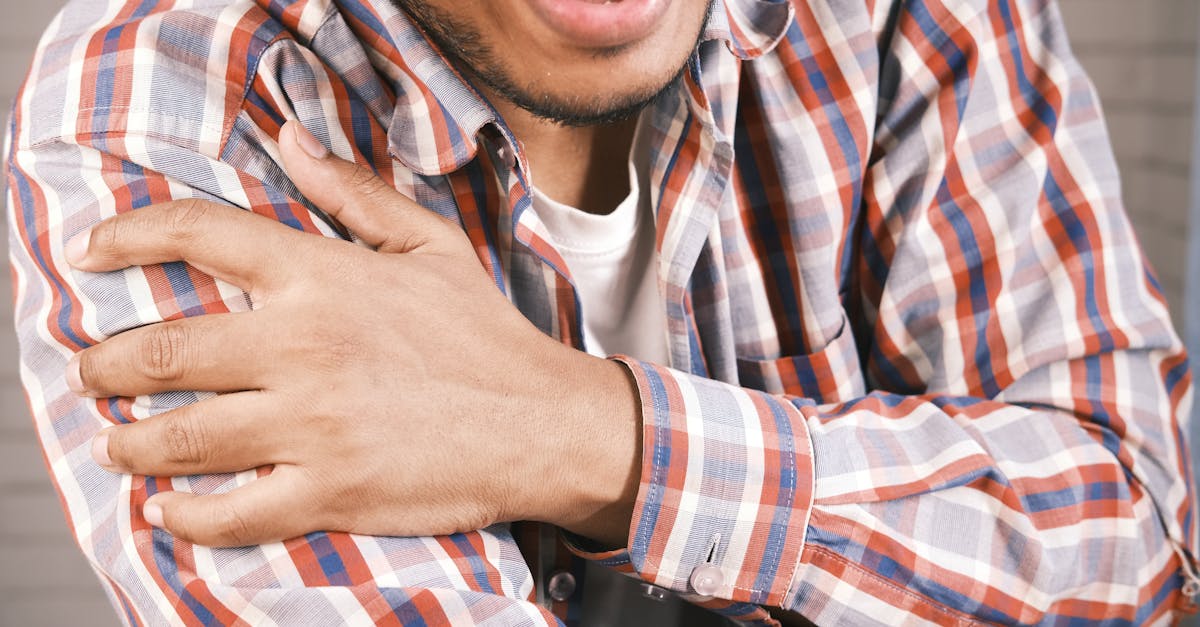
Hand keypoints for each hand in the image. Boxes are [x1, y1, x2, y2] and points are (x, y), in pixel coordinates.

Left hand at [66, 120, 640, 546]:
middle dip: (105, 365)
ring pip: (180, 435)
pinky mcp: (330, 491)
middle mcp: (306, 345)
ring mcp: (314, 424)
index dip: (129, 235)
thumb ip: (352, 193)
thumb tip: (290, 139)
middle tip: (90, 373)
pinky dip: (183, 516)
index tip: (92, 252)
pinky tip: (168, 510)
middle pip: (163, 350)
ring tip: (118, 441)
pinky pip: (229, 511)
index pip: (200, 234)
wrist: (544, 423)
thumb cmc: (487, 337)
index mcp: (326, 277)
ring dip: (130, 441)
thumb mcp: (430, 245)